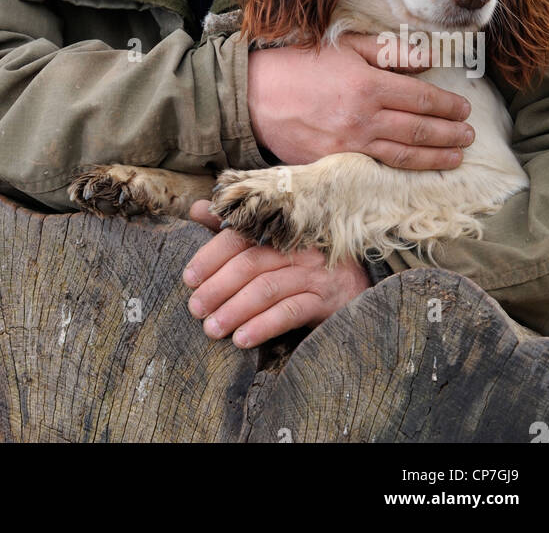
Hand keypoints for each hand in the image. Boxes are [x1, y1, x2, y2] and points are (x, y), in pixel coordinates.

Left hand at [182, 201, 368, 345]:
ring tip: (211, 329)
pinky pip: (290, 312)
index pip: (240, 238)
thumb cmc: (305, 259)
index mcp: (280, 229)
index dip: (211, 256)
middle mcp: (297, 247)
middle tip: (195, 308)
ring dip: (234, 310)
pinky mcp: (326, 301)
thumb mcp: (272, 238)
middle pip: (250, 264)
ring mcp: (313, 274)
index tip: (189, 278)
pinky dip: (263, 326)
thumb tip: (198, 209)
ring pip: (266, 289)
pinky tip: (242, 339)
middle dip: (217, 287)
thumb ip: (235, 226)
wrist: (360, 279)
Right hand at [248, 32, 473, 169]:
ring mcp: (349, 145)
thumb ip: (388, 52)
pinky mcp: (335, 163)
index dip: (447, 106)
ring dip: (435, 158)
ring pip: (404, 156)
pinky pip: (376, 168)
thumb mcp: (344, 46)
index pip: (421, 99)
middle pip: (419, 131)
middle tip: (469, 136)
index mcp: (367, 85)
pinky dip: (403, 171)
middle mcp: (363, 119)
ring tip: (455, 157)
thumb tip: (428, 59)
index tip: (463, 109)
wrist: (254, 95)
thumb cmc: (300, 64)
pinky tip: (418, 169)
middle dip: (449, 135)